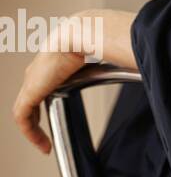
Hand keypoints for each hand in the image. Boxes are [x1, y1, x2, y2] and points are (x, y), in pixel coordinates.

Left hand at [11, 9, 137, 153]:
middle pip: (34, 94)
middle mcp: (40, 69)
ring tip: (45, 144)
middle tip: (50, 131)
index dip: (53, 94)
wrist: (86, 31)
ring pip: (27, 110)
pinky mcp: (30, 93)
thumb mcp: (110, 50)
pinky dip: (32, 134)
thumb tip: (141, 60)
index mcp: (57, 57)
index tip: (63, 105)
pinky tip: (43, 144)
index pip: (48, 78)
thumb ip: (120, 57)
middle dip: (40, 113)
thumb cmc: (101, 36)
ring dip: (35, 129)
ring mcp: (33, 81)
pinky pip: (23, 119)